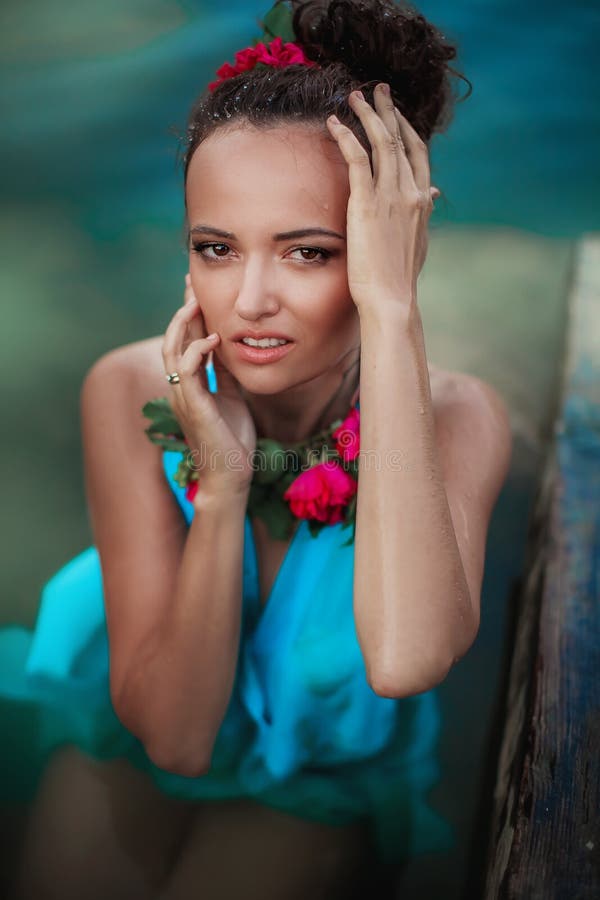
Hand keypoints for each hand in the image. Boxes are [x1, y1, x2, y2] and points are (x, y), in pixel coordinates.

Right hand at [161, 275, 256, 495]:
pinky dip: (197, 352)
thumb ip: (224, 373)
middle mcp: (180, 387)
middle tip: (192, 283)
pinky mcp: (192, 407)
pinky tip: (214, 338)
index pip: (184, 342)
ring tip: (196, 303)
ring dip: (183, 324)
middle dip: (183, 309)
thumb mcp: (230, 396)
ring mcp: (183, 397)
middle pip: (174, 339)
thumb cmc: (231, 440)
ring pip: (172, 351)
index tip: (196, 290)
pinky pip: (186, 372)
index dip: (188, 315)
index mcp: (189, 384)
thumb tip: (228, 347)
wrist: (230, 476)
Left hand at [326, 84, 438, 314]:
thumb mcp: (418, 241)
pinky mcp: (368, 203)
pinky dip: (346, 136)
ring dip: (368, 114)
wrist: (392, 298)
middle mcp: (411, 192)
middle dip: (389, 111)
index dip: (406, 129)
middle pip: (401, 139)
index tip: (394, 113)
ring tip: (355, 96)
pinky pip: (358, 159)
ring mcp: (391, 196)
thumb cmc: (399, 278)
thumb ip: (422, 214)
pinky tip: (335, 123)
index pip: (417, 154)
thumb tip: (431, 195)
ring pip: (381, 142)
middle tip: (377, 89)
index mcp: (422, 201)